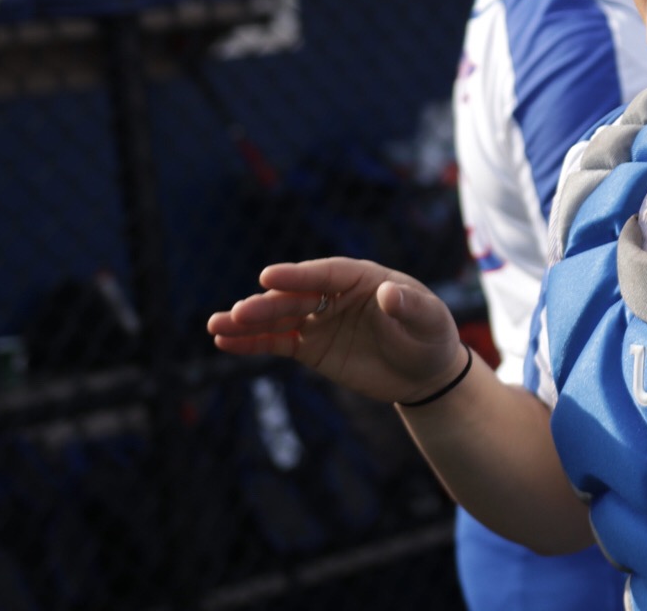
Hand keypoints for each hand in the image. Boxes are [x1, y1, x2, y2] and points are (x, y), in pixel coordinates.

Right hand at [207, 258, 465, 405]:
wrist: (425, 372)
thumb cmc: (431, 335)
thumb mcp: (429, 319)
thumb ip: (409, 305)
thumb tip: (388, 293)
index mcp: (363, 277)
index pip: (326, 273)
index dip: (298, 274)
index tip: (268, 276)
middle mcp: (335, 295)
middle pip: (295, 296)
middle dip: (266, 304)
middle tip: (238, 312)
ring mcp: (320, 320)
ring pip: (279, 318)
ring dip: (247, 323)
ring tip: (215, 327)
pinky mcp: (311, 346)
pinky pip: (278, 342)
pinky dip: (252, 343)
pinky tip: (224, 342)